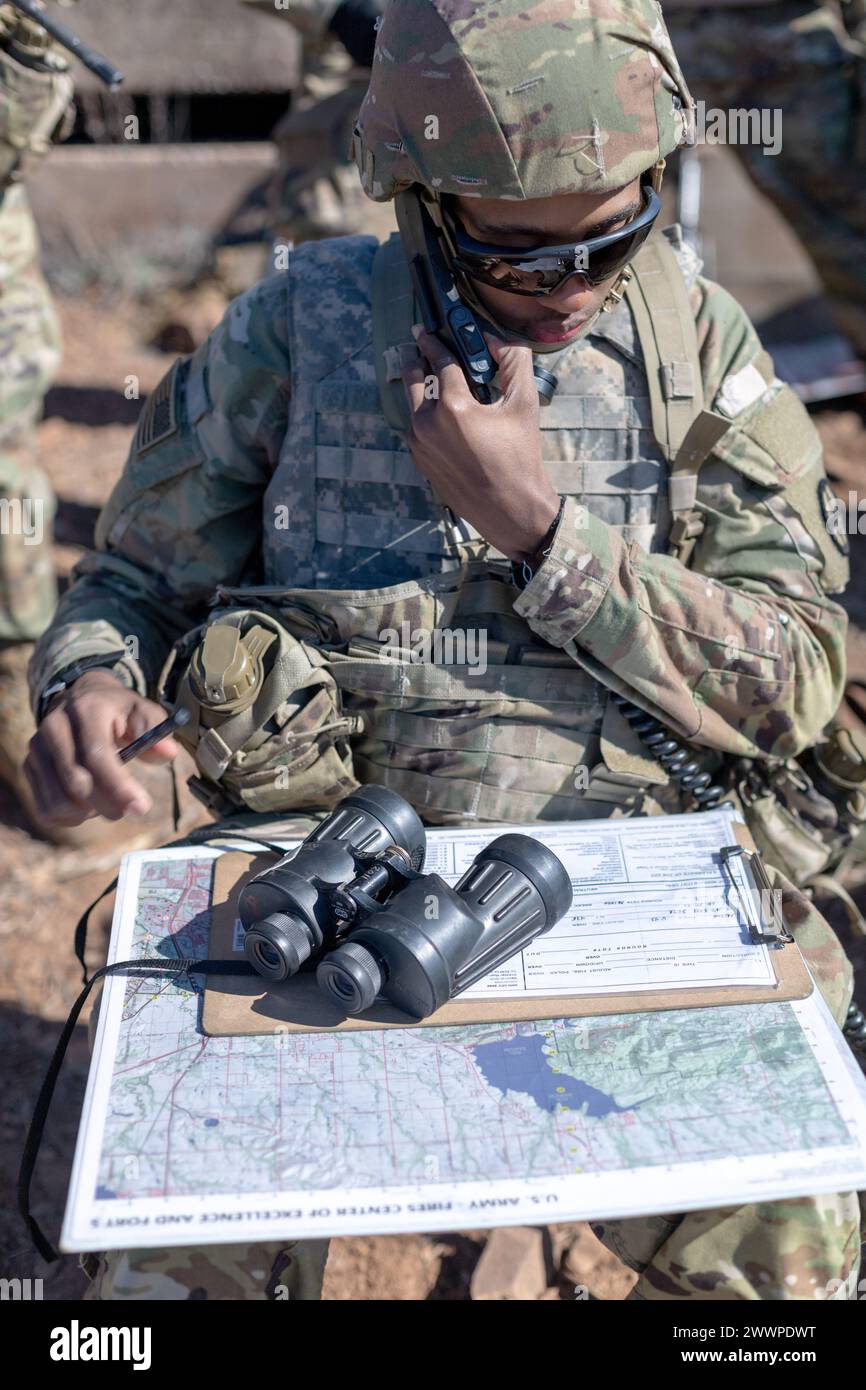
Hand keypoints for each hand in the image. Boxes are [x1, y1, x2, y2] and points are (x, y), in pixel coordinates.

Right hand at [24, 669, 181, 825]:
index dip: (118, 786)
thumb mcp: (142, 711)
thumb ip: (156, 730)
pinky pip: (46, 809)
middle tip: (130, 808)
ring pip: (58, 801)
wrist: (80, 699)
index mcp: (85, 710)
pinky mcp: (30, 767)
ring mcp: (37, 749)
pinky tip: (88, 804)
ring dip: (88, 812)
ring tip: (107, 800)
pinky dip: (71, 817)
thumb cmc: (118, 711)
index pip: (96, 754)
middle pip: (76, 782)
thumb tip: (168, 752)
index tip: (141, 807)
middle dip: (108, 804)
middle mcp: (54, 727)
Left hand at [401, 326, 560, 561]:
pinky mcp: (418, 459)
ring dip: (420, 386)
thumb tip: (496, 338)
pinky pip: (415, 427)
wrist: (509, 509)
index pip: (439, 360)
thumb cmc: (520, 458)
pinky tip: (439, 412)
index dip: (434, 340)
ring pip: (413, 403)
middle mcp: (428, 423)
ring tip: (429, 376)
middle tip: (420, 344)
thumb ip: (513, 361)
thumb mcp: (524, 405)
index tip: (425, 328)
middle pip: (413, 377)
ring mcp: (419, 443)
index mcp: (453, 406)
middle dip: (418, 358)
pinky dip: (424, 413)